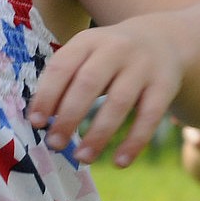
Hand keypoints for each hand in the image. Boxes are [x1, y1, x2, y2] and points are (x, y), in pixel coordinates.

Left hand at [27, 21, 182, 166]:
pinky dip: (133, 142)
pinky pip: (149, 117)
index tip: (35, 123)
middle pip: (89, 83)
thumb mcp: (87, 54)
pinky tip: (119, 162)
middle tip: (54, 144)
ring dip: (98, 134)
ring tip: (82, 158)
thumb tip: (40, 120)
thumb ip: (65, 80)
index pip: (62, 66)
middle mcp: (115, 49)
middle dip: (69, 116)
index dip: (47, 95)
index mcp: (88, 41)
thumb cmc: (109, 56)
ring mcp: (142, 66)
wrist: (162, 38)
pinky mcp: (164, 85)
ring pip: (118, 102)